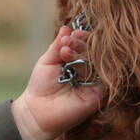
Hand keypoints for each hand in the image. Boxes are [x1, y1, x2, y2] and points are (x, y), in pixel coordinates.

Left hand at [10, 25, 105, 139]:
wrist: (36, 112)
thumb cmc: (40, 86)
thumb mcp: (47, 61)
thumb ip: (57, 46)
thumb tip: (66, 28)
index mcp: (78, 62)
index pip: (86, 46)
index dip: (81, 38)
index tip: (73, 33)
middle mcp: (88, 72)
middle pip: (94, 53)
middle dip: (82, 44)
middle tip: (69, 41)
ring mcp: (95, 83)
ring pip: (97, 63)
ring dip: (83, 54)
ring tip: (65, 51)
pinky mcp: (98, 95)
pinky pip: (103, 78)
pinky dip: (91, 68)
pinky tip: (79, 61)